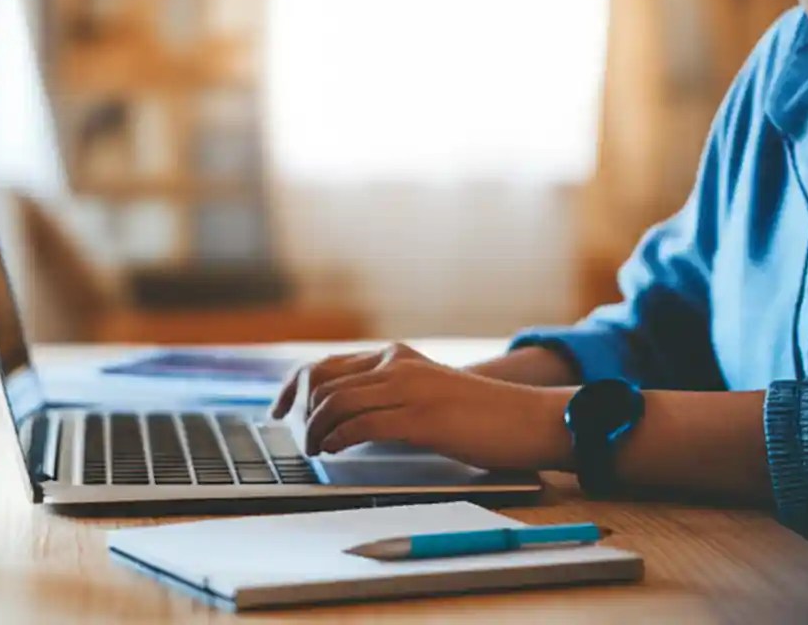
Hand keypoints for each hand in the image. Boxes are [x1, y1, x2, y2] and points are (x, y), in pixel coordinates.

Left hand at [272, 343, 572, 470]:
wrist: (529, 418)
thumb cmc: (481, 415)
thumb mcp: (428, 393)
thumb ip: (391, 396)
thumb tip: (346, 418)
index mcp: (396, 356)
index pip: (326, 365)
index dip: (293, 387)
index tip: (278, 410)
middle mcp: (397, 365)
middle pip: (323, 380)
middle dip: (299, 410)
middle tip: (294, 437)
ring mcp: (409, 388)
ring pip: (337, 401)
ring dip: (316, 429)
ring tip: (313, 449)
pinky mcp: (421, 417)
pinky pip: (362, 424)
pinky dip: (338, 438)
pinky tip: (333, 450)